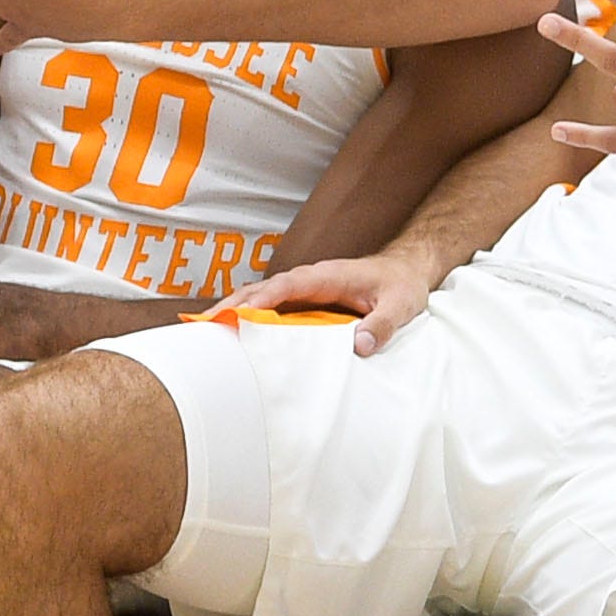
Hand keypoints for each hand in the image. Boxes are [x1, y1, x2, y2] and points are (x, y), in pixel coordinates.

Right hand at [224, 253, 438, 354]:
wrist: (406, 269)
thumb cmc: (402, 285)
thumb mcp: (400, 306)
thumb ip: (381, 325)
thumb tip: (358, 346)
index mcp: (329, 276)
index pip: (290, 284)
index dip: (264, 298)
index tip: (242, 312)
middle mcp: (312, 278)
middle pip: (266, 287)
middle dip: (237, 302)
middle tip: (209, 322)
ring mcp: (306, 288)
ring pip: (265, 295)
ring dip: (238, 308)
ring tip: (210, 328)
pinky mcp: (306, 298)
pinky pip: (274, 304)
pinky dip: (252, 313)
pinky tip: (236, 329)